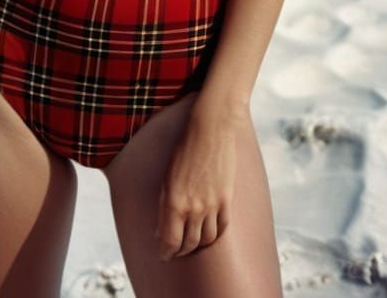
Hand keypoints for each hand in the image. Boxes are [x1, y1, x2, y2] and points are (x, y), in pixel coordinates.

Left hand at [155, 107, 240, 260]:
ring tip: (191, 245)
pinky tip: (209, 235)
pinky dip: (215, 236)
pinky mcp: (226, 200)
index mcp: (175, 203)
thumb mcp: (167, 179)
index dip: (166, 253)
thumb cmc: (183, 150)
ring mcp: (212, 206)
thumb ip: (164, 207)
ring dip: (197, 246)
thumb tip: (159, 232)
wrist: (210, 130)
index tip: (163, 255)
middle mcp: (194, 209)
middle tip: (175, 252)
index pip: (170, 242)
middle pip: (188, 244)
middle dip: (180, 251)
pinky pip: (221, 228)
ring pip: (206, 240)